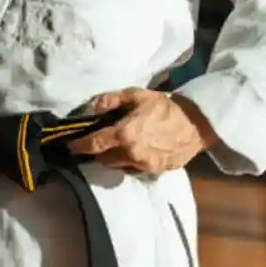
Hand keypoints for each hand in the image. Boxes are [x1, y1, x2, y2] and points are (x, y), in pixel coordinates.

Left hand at [66, 88, 217, 173]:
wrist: (196, 123)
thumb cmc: (164, 106)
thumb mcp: (135, 95)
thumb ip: (110, 100)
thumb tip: (91, 108)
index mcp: (124, 135)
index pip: (93, 145)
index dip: (78, 146)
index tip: (69, 146)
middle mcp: (131, 154)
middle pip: (103, 159)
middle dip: (97, 152)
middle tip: (97, 143)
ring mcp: (143, 166)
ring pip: (118, 166)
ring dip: (113, 158)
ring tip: (116, 147)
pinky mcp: (155, 171)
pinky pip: (135, 170)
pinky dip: (130, 163)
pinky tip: (134, 152)